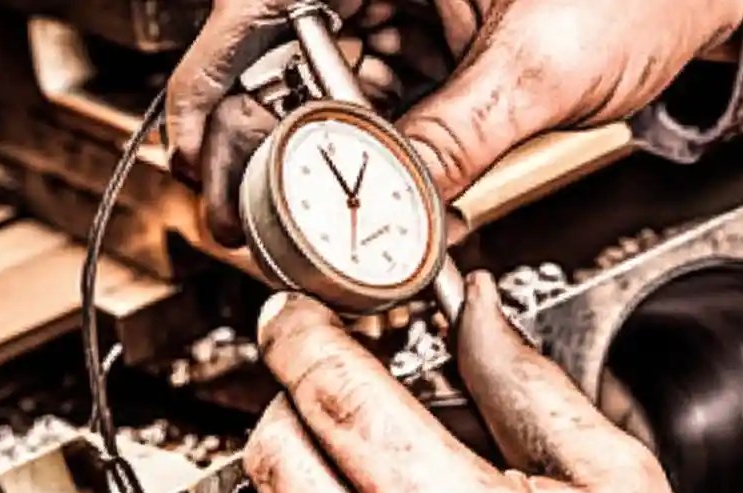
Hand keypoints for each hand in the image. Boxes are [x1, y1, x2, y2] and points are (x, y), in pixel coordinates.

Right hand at [168, 0, 742, 244]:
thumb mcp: (539, 65)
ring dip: (317, 161)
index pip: (254, 8)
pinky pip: (376, 105)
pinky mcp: (431, 46)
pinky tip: (373, 196)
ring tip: (319, 221)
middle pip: (278, 56)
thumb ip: (452, 140)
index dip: (211, 91)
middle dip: (265, 143)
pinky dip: (370, 157)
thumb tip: (387, 207)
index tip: (202, 161)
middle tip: (262, 216)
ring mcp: (402, 6)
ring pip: (322, 89)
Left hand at [243, 272, 721, 492]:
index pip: (333, 397)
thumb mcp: (614, 479)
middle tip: (331, 380)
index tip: (296, 314)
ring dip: (297, 477)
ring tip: (360, 468)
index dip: (300, 334)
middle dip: (290, 395)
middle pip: (276, 454)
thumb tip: (478, 317)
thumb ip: (526, 385)